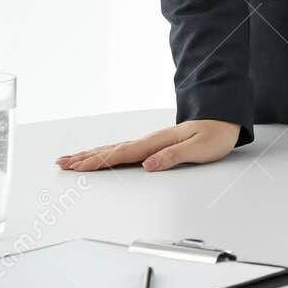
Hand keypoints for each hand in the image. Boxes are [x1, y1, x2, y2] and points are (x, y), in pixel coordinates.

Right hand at [54, 119, 240, 172]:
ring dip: (92, 154)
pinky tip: (100, 156)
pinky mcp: (155, 144)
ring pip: (115, 148)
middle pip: (112, 150)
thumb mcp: (200, 148)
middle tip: (61, 163)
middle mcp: (151, 140)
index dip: (99, 161)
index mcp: (157, 142)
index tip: (78, 167)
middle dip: (86, 157)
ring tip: (71, 159)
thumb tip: (149, 165)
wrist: (225, 119)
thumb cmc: (215, 134)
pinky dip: (107, 152)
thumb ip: (173, 156)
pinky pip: (124, 149)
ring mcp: (151, 141)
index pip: (123, 153)